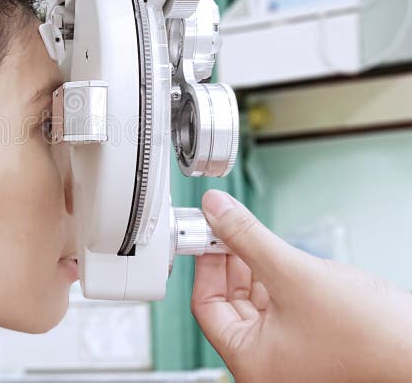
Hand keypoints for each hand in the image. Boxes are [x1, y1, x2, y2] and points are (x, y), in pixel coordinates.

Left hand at [192, 190, 411, 382]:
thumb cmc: (371, 338)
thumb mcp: (293, 274)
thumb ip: (247, 238)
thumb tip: (215, 211)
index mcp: (250, 361)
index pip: (206, 305)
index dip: (205, 263)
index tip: (206, 233)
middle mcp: (266, 365)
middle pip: (229, 304)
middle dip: (230, 263)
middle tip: (227, 229)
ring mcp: (290, 358)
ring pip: (256, 305)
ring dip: (253, 270)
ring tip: (254, 239)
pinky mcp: (312, 346)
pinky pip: (281, 310)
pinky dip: (277, 283)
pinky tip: (282, 259)